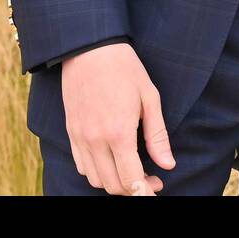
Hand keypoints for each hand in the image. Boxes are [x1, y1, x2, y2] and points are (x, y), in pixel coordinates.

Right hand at [61, 42, 175, 193]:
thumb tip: (168, 165)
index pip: (131, 180)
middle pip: (113, 185)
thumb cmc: (124, 69)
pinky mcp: (70, 132)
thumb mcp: (149, 97)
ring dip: (114, 181)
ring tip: (129, 168)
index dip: (146, 189)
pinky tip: (110, 159)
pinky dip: (96, 171)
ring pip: (95, 179)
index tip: (157, 184)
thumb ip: (157, 135)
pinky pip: (81, 165)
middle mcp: (96, 140)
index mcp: (119, 133)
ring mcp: (80, 137)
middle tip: (148, 177)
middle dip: (132, 188)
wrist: (90, 48)